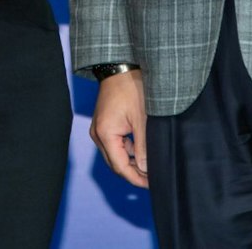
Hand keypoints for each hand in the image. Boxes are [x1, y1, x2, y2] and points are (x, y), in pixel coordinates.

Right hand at [89, 69, 148, 187]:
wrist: (120, 67)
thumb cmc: (131, 88)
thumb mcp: (142, 119)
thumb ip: (143, 146)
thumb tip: (145, 169)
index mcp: (105, 134)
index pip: (120, 167)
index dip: (135, 178)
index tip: (151, 184)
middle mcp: (98, 134)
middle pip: (115, 164)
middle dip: (133, 173)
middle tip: (153, 178)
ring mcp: (99, 129)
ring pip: (115, 155)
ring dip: (131, 162)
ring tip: (149, 165)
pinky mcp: (104, 125)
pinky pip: (114, 145)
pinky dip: (127, 151)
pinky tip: (141, 150)